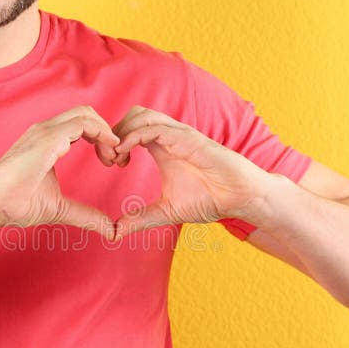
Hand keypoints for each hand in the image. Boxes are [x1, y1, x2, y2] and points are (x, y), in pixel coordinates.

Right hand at [0, 105, 120, 239]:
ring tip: (114, 158)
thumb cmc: (15, 205)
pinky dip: (102, 132)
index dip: (101, 138)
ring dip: (106, 132)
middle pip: (86, 113)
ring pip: (86, 114)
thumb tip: (111, 230)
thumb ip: (86, 215)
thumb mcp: (60, 209)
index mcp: (46, 142)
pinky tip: (110, 150)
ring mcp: (46, 131)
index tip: (111, 161)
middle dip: (107, 131)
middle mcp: (45, 131)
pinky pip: (83, 123)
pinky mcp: (48, 138)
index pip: (81, 125)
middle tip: (117, 159)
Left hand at [111, 105, 272, 239]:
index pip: (131, 128)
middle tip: (108, 158)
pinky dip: (134, 136)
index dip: (115, 141)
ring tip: (115, 157)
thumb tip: (116, 232)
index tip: (109, 163)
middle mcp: (169, 136)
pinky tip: (126, 155)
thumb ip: (140, 218)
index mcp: (163, 147)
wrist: (240, 198)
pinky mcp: (188, 139)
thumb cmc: (210, 199)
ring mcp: (179, 135)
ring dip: (122, 131)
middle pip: (133, 114)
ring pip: (142, 115)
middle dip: (114, 131)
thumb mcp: (166, 211)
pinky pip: (156, 129)